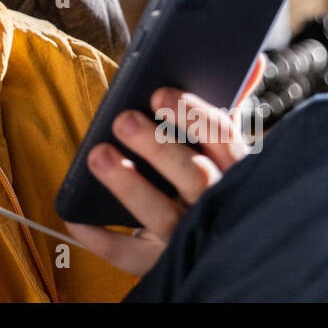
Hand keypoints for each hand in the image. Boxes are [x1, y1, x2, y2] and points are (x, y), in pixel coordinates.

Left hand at [63, 57, 263, 276]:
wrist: (212, 250)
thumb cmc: (210, 184)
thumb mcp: (224, 150)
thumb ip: (227, 108)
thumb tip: (250, 63)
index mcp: (235, 171)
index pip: (223, 140)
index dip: (192, 115)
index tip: (159, 92)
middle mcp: (216, 206)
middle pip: (193, 176)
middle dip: (158, 146)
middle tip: (124, 120)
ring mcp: (188, 238)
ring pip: (162, 215)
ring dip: (128, 185)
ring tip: (98, 155)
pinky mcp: (159, 264)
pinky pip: (129, 256)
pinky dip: (101, 237)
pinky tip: (76, 217)